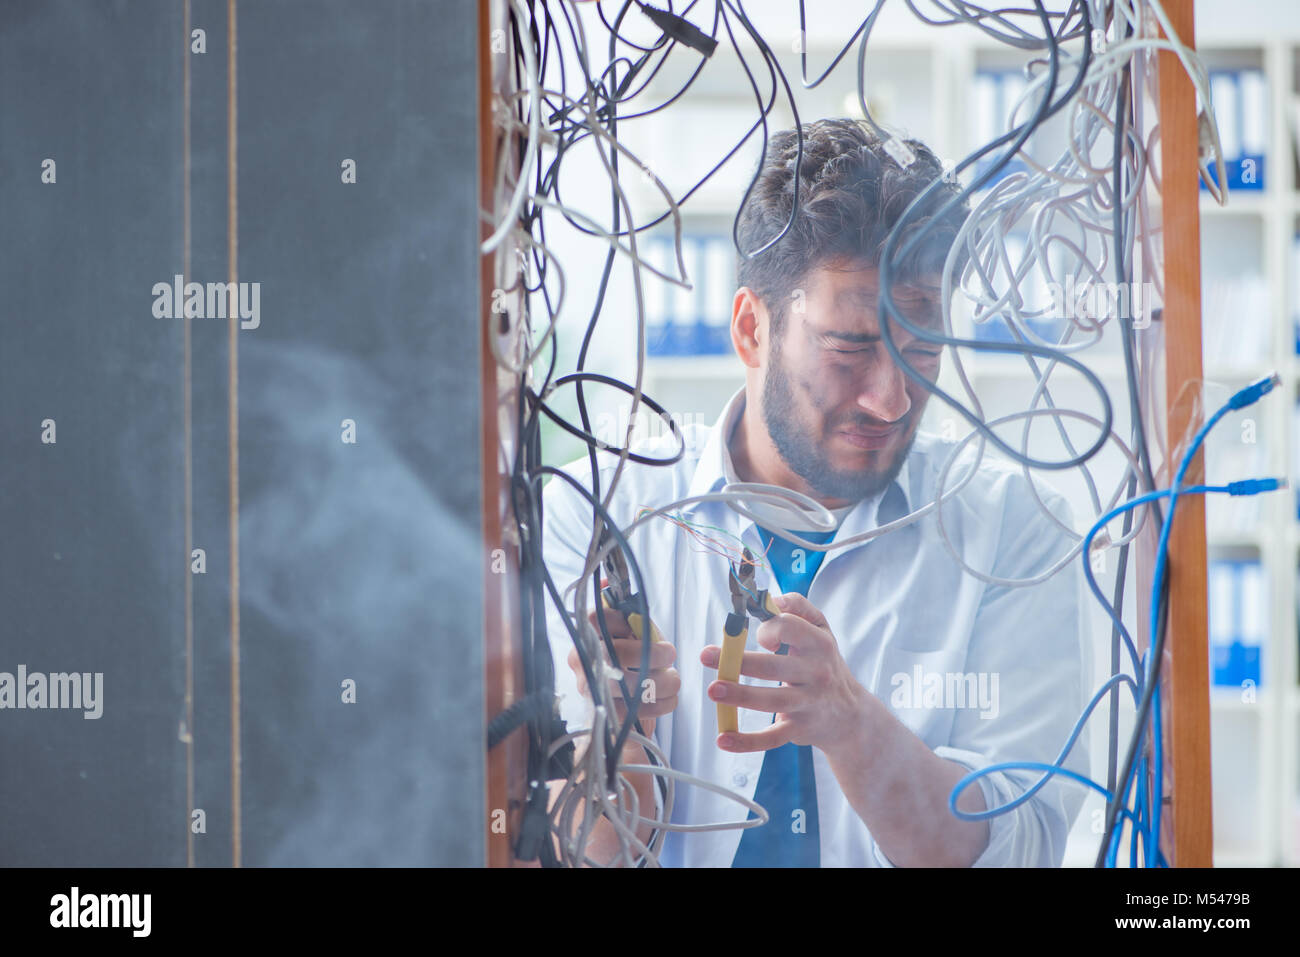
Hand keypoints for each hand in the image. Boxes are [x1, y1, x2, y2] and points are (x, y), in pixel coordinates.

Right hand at [566, 603, 679, 739]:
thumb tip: (606, 581)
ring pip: (628, 684)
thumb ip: (627, 612)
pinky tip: (669, 698)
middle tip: (671, 654)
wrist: (628, 706)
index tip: (648, 630)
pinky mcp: (604, 713)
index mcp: (587, 633)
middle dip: (652, 654)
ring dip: (662, 681)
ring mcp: (590, 688)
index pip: (597, 618)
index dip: (626, 621)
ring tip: (674, 679)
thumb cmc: (634, 660)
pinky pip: (635, 709)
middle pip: (616, 652)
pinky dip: (660, 704)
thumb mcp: (632, 631)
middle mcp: (582, 659)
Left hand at [700, 592, 871, 761]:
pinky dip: (747, 741)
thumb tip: (769, 598)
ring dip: (741, 696)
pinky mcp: (798, 729)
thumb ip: (797, 606)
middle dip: (740, 661)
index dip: (769, 627)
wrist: (851, 716)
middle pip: (775, 666)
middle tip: (705, 655)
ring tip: (713, 690)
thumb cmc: (825, 663)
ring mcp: (807, 704)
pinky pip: (772, 737)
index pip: (790, 628)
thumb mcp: (821, 630)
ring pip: (771, 701)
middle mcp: (816, 674)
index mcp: (819, 644)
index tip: (758, 636)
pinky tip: (723, 739)